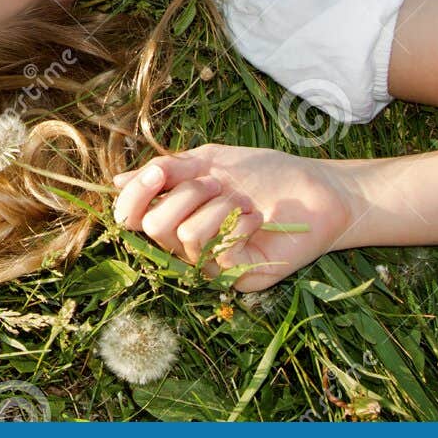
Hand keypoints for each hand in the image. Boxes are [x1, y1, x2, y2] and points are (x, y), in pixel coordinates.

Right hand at [110, 143, 356, 290]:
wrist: (318, 188)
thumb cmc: (267, 173)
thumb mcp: (210, 162)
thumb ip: (167, 170)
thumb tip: (118, 181)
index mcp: (176, 214)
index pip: (131, 218)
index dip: (134, 198)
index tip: (158, 173)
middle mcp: (186, 243)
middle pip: (152, 228)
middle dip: (186, 195)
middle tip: (219, 185)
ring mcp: (212, 262)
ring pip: (184, 237)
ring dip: (217, 207)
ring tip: (244, 201)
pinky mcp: (239, 275)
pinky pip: (218, 251)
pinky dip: (238, 224)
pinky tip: (257, 218)